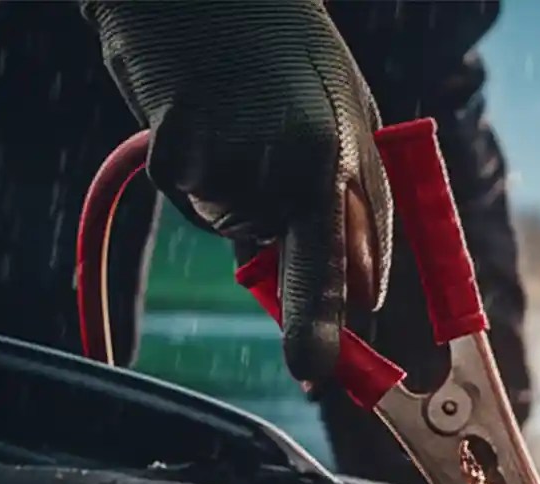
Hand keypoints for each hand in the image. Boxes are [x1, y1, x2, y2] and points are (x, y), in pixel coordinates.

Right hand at [84, 0, 392, 382]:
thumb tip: (365, 291)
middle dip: (310, 319)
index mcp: (343, 156)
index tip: (350, 373)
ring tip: (244, 127)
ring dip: (243, 201)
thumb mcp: (347, 118)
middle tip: (312, 368)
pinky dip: (195, 177)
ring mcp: (232, 162)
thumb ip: (356, 202)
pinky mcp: (175, 157)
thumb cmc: (288, 53)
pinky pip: (190, 199)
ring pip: (238, 226)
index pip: (356, 258)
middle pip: (297, 264)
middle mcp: (294, 163)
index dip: (352, 321)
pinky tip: (201, 122)